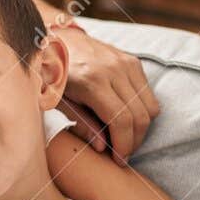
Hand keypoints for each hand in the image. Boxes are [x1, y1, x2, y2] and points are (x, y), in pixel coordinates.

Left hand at [56, 27, 159, 162]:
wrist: (55, 39)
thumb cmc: (50, 74)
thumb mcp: (55, 102)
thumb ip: (81, 124)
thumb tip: (104, 148)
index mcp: (91, 81)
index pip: (121, 120)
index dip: (123, 145)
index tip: (119, 160)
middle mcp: (113, 70)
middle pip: (139, 116)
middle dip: (134, 142)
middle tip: (123, 155)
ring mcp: (125, 63)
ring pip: (149, 107)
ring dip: (141, 129)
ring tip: (125, 139)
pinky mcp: (132, 61)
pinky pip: (148, 94)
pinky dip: (142, 111)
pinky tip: (125, 119)